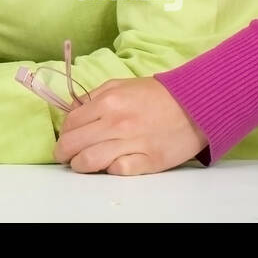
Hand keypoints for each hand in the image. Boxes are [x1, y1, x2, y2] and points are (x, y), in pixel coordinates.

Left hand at [53, 77, 206, 174]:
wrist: (194, 105)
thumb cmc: (155, 95)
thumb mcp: (119, 86)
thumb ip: (94, 98)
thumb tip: (73, 114)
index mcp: (107, 101)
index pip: (70, 123)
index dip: (64, 133)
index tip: (65, 138)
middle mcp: (116, 122)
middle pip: (74, 144)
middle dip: (64, 152)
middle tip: (65, 156)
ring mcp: (132, 143)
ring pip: (90, 161)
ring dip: (80, 165)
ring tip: (81, 164)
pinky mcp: (148, 161)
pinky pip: (118, 171)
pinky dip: (109, 170)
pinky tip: (109, 166)